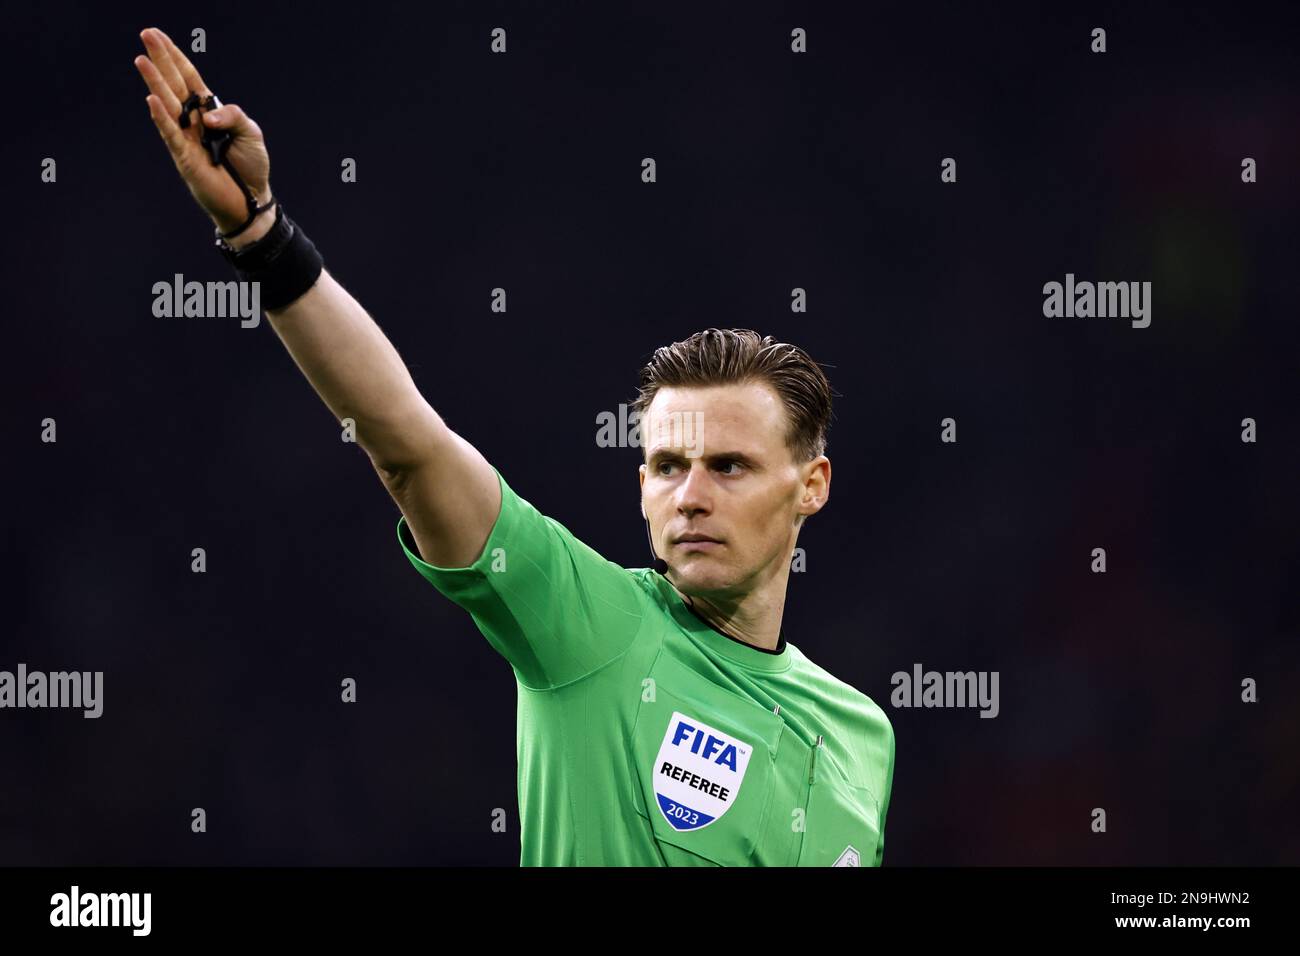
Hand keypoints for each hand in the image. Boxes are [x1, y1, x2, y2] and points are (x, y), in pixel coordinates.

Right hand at [134, 27, 273, 237]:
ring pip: (167, 105)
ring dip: (155, 82)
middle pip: (174, 84)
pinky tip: (151, 99)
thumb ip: (233, 115)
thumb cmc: (250, 165)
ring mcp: (186, 138)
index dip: (175, 57)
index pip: (189, 78)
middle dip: (161, 60)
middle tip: (146, 34)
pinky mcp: (184, 157)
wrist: (252, 199)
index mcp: (209, 111)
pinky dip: (162, 117)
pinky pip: (171, 134)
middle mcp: (194, 121)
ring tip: (141, 60)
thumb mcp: (251, 133)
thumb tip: (208, 115)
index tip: (158, 35)